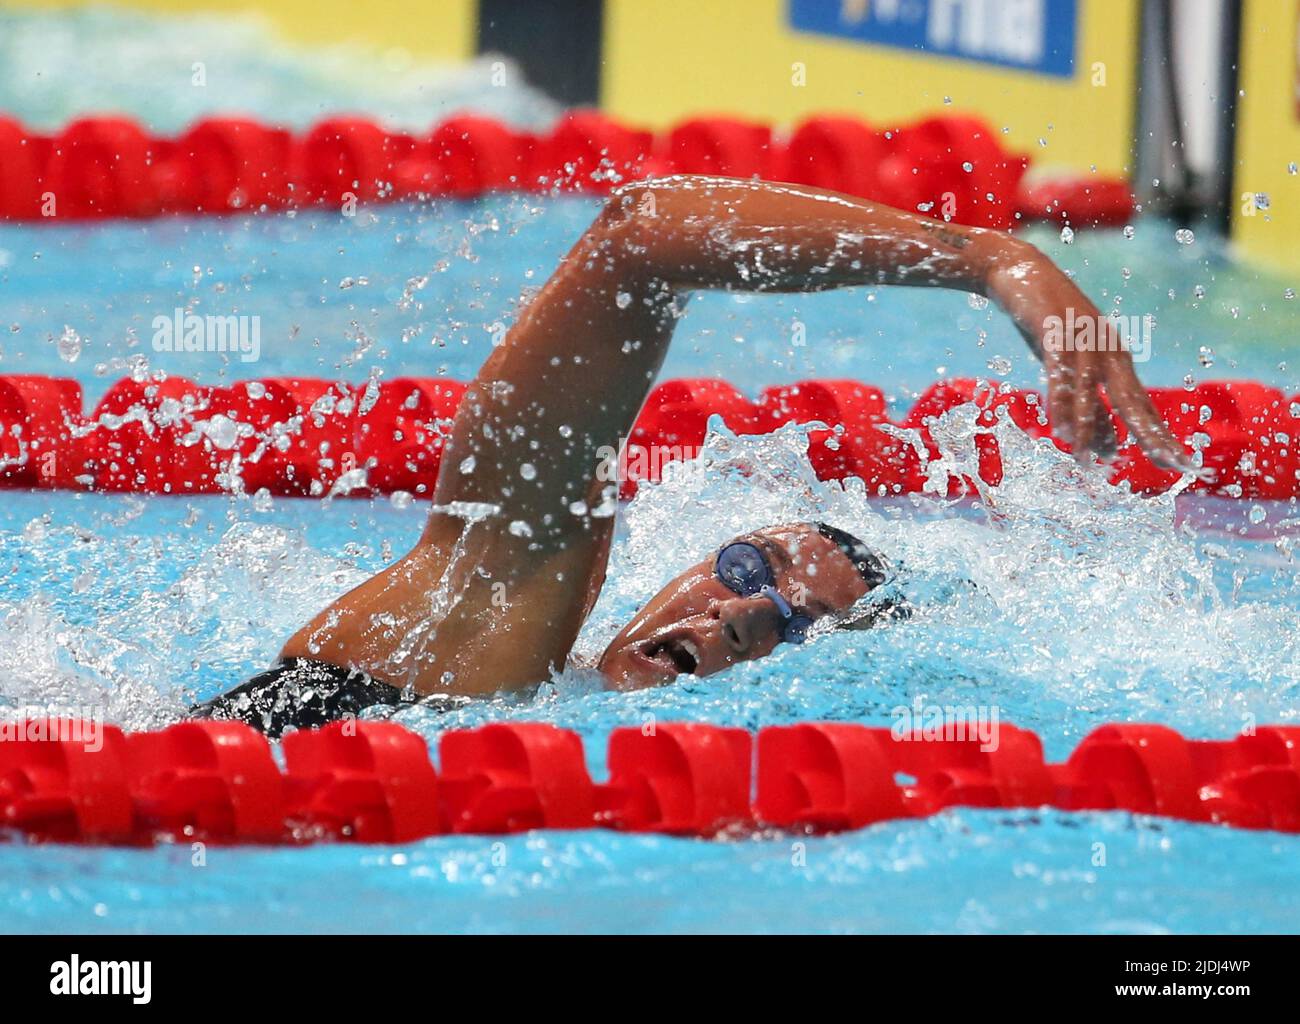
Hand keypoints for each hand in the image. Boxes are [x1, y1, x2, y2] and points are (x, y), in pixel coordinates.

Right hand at [984, 241, 1192, 472]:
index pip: (1143, 407)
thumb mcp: (1071, 369)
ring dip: (1090, 428)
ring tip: (1089, 461)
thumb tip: (1110, 452)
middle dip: (1152, 434)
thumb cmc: (1047, 325)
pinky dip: (1062, 403)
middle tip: (1172, 464)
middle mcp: (1108, 352)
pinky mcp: (1056, 332)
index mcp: (1116, 361)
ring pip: (1093, 392)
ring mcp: (1084, 341)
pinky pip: (1061, 375)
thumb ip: (1091, 407)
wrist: (1021, 271)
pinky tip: (1061, 428)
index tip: (1181, 465)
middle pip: (1133, 401)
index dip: (1161, 436)